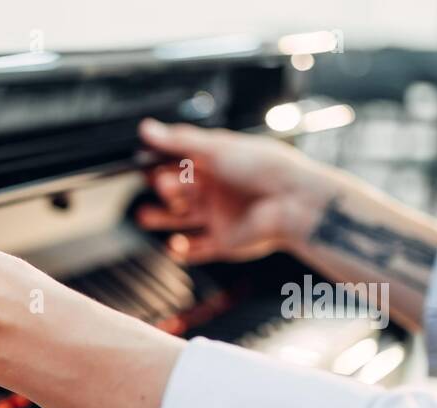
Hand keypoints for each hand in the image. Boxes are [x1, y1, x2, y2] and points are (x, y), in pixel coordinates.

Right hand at [136, 118, 334, 263]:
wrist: (292, 203)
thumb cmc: (264, 168)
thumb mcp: (216, 146)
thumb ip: (179, 141)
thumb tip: (147, 129)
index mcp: (217, 164)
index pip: (180, 164)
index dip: (161, 165)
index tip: (144, 165)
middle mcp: (217, 190)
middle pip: (178, 192)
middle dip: (164, 188)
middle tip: (161, 184)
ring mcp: (219, 217)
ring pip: (181, 220)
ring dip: (161, 218)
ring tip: (145, 215)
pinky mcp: (224, 242)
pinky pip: (196, 250)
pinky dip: (181, 250)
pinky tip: (174, 244)